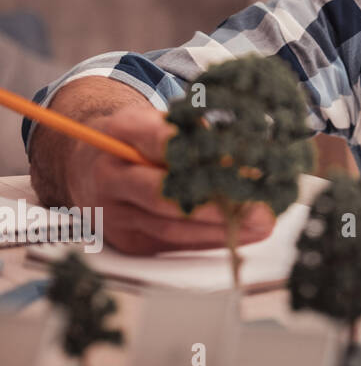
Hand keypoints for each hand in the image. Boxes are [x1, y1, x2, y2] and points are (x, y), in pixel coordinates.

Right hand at [66, 105, 274, 254]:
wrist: (94, 164)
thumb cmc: (145, 140)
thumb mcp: (168, 121)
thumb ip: (200, 137)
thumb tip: (243, 164)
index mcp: (123, 131)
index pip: (165, 143)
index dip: (206, 158)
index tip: (245, 168)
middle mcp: (110, 174)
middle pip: (165, 194)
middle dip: (218, 205)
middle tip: (260, 209)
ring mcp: (113, 212)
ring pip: (171, 226)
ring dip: (220, 229)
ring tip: (260, 224)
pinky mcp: (126, 240)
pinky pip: (172, 243)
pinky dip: (209, 240)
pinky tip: (240, 234)